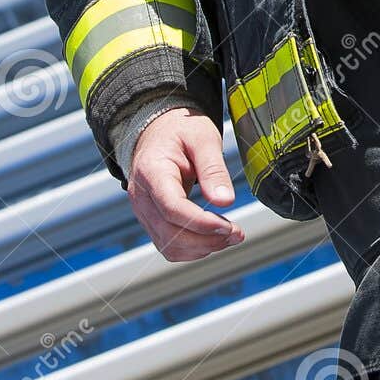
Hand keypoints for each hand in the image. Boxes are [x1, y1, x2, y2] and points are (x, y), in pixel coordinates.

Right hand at [128, 107, 243, 260]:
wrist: (160, 130)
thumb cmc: (181, 130)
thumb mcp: (203, 138)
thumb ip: (213, 168)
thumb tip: (225, 201)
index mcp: (151, 171)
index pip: (171, 207)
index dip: (200, 223)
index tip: (227, 226)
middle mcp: (141, 196)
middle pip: (170, 232)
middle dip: (206, 239)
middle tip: (237, 233)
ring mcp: (144, 211)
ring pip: (169, 245)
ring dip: (201, 248)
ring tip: (229, 237)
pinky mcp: (152, 220)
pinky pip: (169, 244)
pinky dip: (192, 248)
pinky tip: (213, 238)